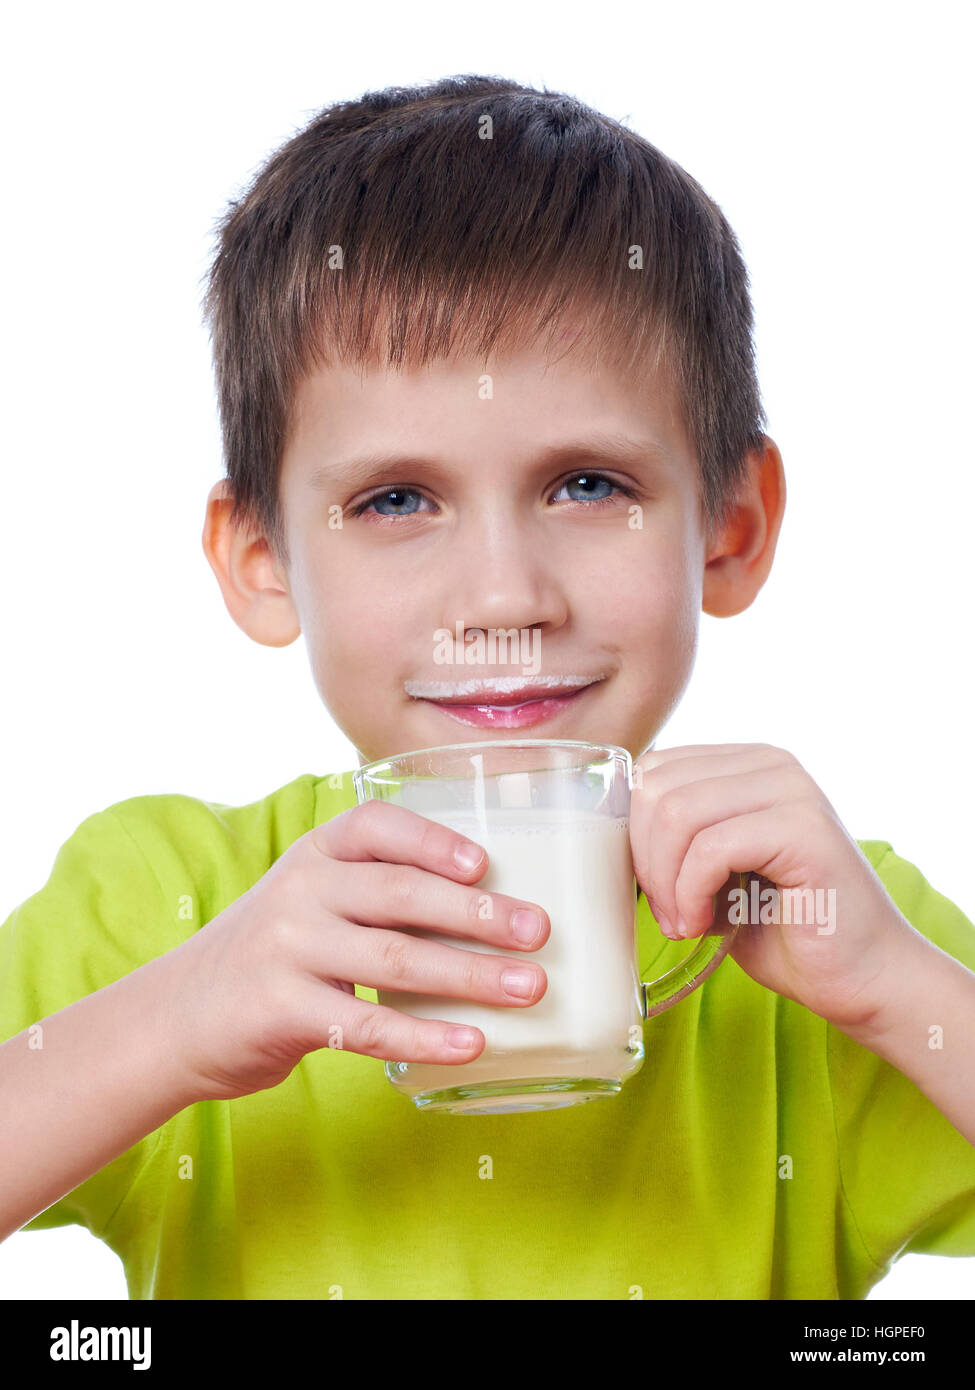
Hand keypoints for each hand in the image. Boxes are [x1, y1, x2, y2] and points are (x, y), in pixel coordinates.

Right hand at [161, 800, 549, 1101]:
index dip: (433, 841)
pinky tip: (470, 1044)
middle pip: (400, 893)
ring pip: (395, 958)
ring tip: (529, 988)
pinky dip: (425, 1035)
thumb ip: (375, 895)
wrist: (176, 1016)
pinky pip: (366, 1024)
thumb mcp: (312, 902)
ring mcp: (288, 948)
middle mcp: (300, 891)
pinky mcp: (282, 1009)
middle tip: (538, 931)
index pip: (376, 828)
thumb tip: (493, 913)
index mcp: (315, 854)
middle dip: (478, 913)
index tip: (486, 864)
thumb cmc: (274, 955)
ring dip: (471, 975)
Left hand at [629, 743, 917, 1034]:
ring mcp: (792, 790)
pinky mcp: (805, 829)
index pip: (654, 769)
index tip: (651, 889)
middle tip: (666, 914)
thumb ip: (674, 838)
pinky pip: (711, 848)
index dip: (634, 832)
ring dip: (666, 882)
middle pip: (657, 787)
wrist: (860, 976)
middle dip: (645, 860)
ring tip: (685, 923)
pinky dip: (691, 893)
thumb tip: (609, 832)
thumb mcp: (711, 871)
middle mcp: (771, 763)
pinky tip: (705, 924)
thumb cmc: (781, 929)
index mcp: (746, 763)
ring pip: (677, 813)